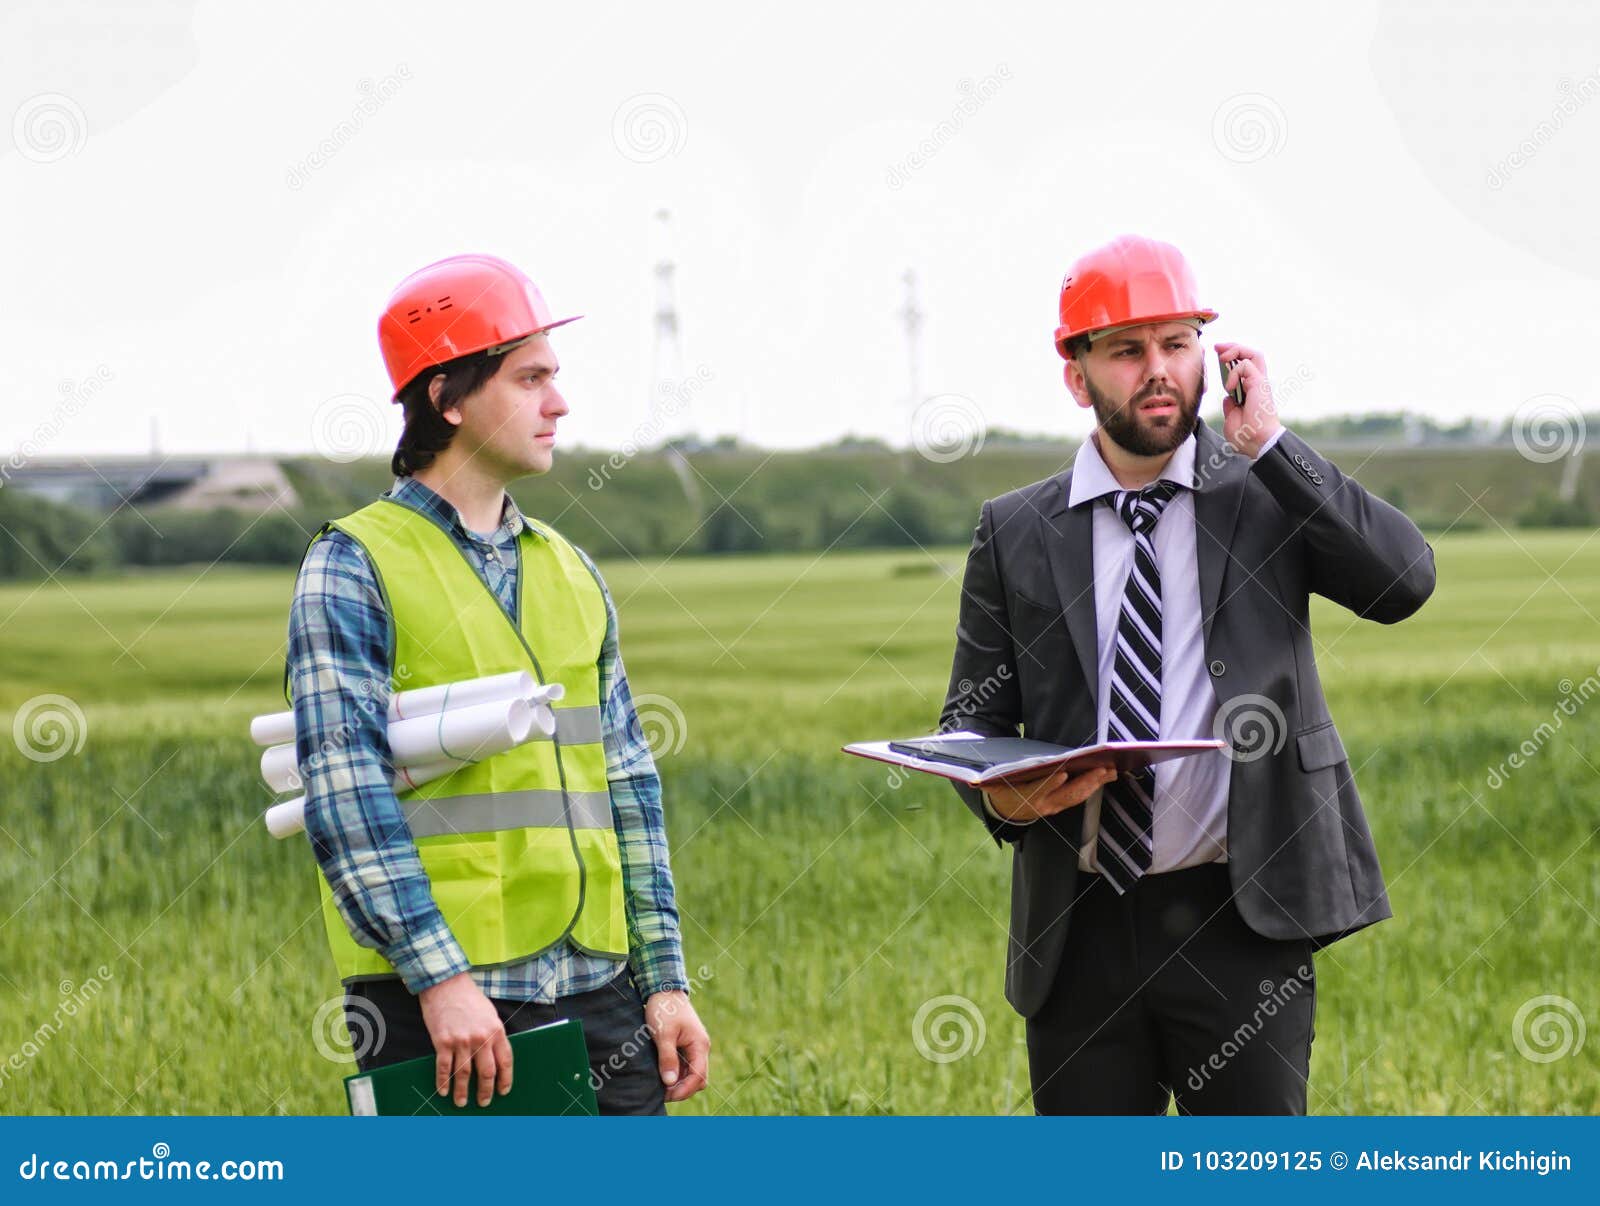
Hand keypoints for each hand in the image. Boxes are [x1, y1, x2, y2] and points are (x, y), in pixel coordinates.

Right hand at [418, 972, 511, 1106]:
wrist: (446, 985)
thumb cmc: (469, 999)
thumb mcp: (490, 1014)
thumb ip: (493, 1035)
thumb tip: (495, 1056)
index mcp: (496, 1031)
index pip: (505, 1061)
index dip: (505, 1079)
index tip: (503, 1091)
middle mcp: (481, 1038)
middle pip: (486, 1072)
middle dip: (485, 1090)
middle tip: (483, 1102)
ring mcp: (462, 1041)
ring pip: (465, 1074)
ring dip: (463, 1091)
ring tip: (462, 1102)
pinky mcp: (443, 1042)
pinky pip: (444, 1068)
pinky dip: (444, 1082)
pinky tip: (444, 1091)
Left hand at [646, 990, 709, 1102]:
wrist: (664, 989)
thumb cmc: (664, 1010)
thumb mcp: (663, 1035)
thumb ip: (668, 1059)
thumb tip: (670, 1082)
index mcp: (700, 1045)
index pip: (699, 1077)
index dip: (684, 1090)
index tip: (667, 1095)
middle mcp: (701, 1047)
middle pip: (698, 1078)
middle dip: (683, 1088)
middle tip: (662, 1092)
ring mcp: (694, 1046)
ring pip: (691, 1073)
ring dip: (679, 1082)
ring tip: (660, 1085)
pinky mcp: (686, 1044)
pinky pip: (685, 1065)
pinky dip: (676, 1073)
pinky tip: (662, 1074)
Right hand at [983, 764, 1117, 821]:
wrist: (1004, 812)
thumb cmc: (999, 790)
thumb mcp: (991, 785)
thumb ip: (987, 781)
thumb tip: (976, 778)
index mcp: (1025, 797)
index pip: (1039, 789)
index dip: (1051, 783)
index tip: (1064, 773)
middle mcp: (1042, 804)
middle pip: (1067, 795)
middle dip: (1086, 782)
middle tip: (1102, 769)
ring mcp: (1053, 806)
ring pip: (1077, 797)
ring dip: (1095, 784)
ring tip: (1111, 771)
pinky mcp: (1060, 805)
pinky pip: (1079, 797)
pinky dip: (1092, 787)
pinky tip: (1104, 776)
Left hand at [1214, 340, 1281, 457]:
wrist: (1256, 443)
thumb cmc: (1246, 436)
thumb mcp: (1232, 419)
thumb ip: (1230, 406)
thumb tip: (1228, 398)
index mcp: (1252, 391)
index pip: (1245, 365)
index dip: (1232, 357)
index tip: (1217, 355)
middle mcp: (1258, 384)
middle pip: (1251, 354)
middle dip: (1233, 347)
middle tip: (1217, 348)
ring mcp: (1260, 383)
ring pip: (1254, 354)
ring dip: (1236, 351)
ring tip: (1222, 358)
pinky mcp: (1260, 384)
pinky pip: (1246, 366)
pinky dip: (1234, 372)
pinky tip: (1229, 387)